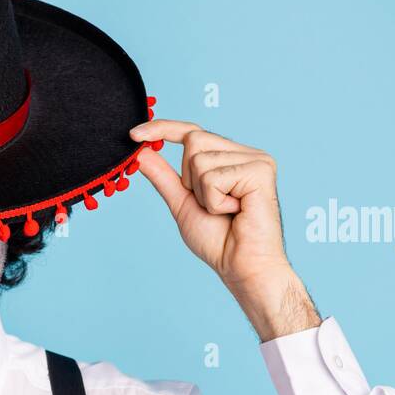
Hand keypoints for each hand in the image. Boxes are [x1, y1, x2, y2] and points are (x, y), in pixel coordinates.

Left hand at [130, 119, 319, 340]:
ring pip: (201, 159)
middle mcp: (245, 153)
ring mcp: (256, 159)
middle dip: (190, 179)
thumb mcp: (182, 204)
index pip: (192, 131)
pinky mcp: (261, 169)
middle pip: (193, 140)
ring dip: (203, 194)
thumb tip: (142, 152)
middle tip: (212, 205)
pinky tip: (236, 212)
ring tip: (226, 211)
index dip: (162, 128)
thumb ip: (164, 178)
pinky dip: (215, 201)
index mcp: (229, 157)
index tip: (133, 135)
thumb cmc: (218, 240)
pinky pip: (215, 177)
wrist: (241, 266)